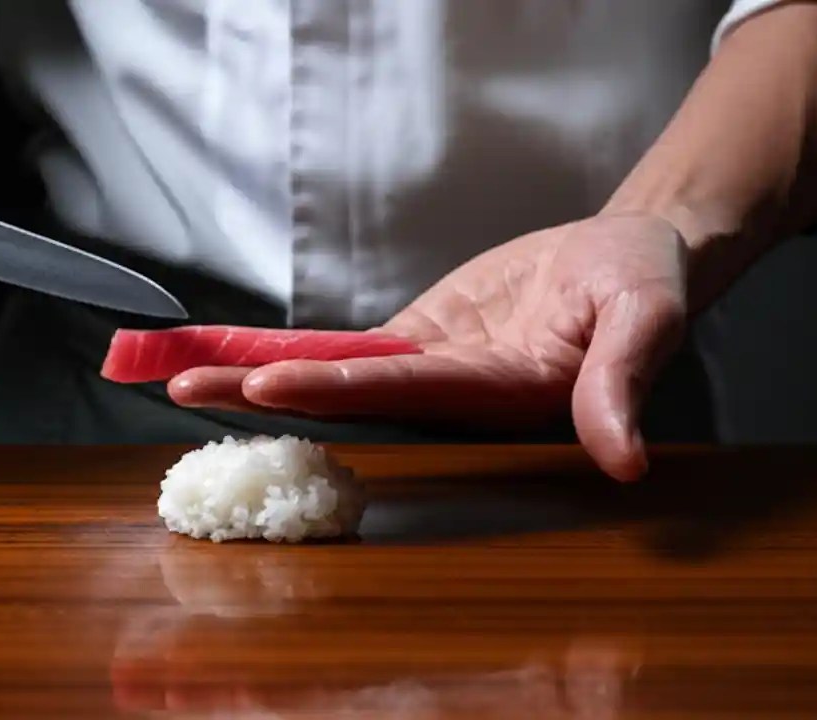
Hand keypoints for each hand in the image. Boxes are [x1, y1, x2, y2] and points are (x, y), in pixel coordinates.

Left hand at [169, 214, 690, 481]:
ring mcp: (424, 370)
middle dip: (255, 393)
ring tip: (171, 368)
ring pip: (324, 373)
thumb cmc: (645, 284)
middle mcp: (448, 395)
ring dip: (247, 370)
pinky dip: (280, 347)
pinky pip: (336, 348)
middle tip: (176, 388)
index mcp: (497, 393)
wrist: (630, 257)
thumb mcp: (645, 319)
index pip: (402, 392)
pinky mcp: (412, 343)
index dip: (334, 389)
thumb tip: (627, 459)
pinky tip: (222, 350)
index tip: (264, 386)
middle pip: (339, 396)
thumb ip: (622, 383)